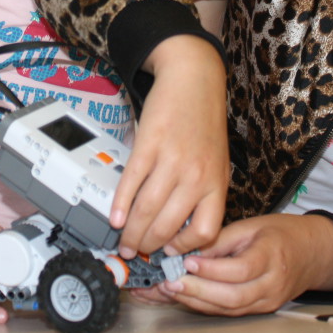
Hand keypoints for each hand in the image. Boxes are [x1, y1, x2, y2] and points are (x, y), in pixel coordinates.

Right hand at [111, 35, 228, 257]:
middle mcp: (197, 175)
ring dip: (132, 232)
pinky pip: (132, 183)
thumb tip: (184, 226)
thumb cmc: (205, 121)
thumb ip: (205, 192)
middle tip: (136, 252)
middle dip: (149, 246)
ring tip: (123, 241)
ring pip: (148, 209)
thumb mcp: (218, 161)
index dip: (185, 247)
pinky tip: (115, 217)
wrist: (194, 80)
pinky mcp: (150, 144)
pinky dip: (120, 204)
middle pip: (169, 225)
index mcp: (217, 182)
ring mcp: (172, 160)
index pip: (205, 231)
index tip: (169, 251)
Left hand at [157, 214, 332, 315]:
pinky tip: (186, 297)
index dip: (212, 269)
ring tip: (171, 290)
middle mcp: (273, 284)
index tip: (187, 261)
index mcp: (272, 256)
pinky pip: (231, 311)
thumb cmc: (281, 233)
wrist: (313, 253)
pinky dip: (206, 306)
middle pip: (233, 296)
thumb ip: (221, 240)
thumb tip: (188, 250)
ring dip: (198, 301)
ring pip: (230, 308)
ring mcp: (269, 301)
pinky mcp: (262, 309)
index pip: (241, 269)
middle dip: (199, 291)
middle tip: (171, 282)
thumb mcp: (252, 226)